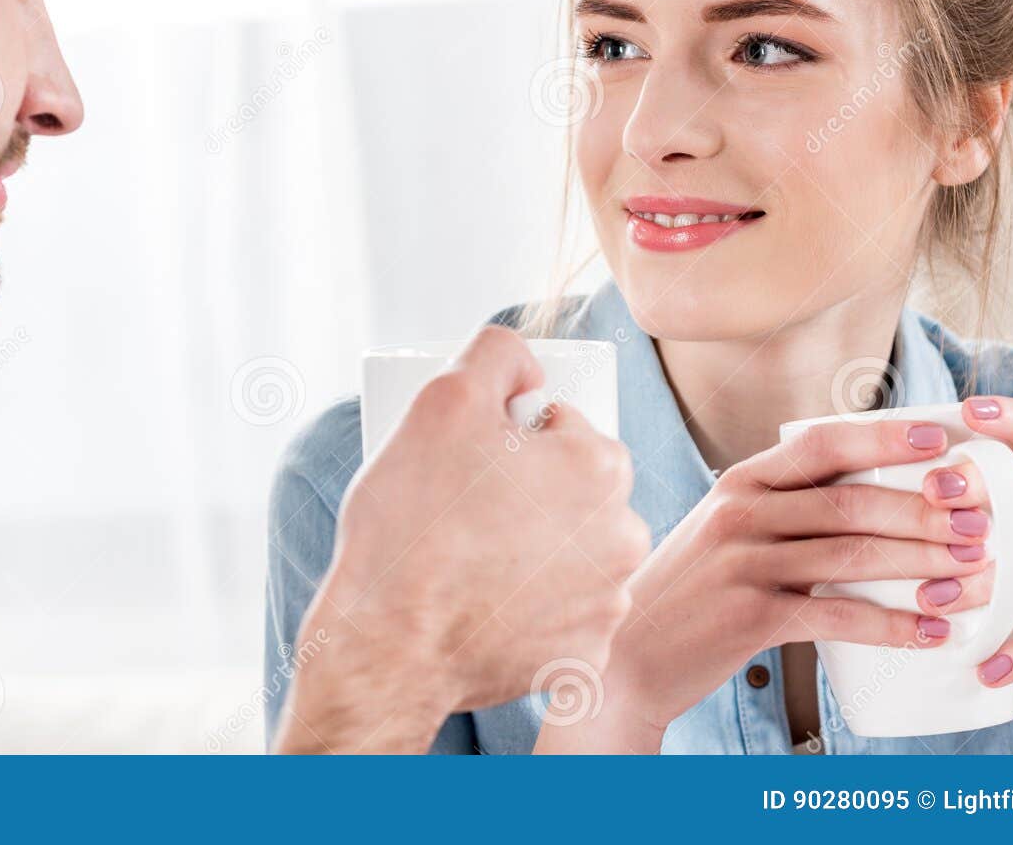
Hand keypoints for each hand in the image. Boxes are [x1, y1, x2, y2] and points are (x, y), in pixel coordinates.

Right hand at [274, 325, 651, 752]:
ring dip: (536, 549)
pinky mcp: (585, 657)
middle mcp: (624, 536)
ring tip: (471, 561)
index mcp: (601, 466)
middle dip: (532, 493)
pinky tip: (486, 605)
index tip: (474, 465)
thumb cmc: (413, 523)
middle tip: (467, 510)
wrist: (389, 644)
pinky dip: (532, 608)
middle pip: (576, 491)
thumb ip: (498, 353)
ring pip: (573, 552)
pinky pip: (564, 614)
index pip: (564, 427)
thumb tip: (532, 369)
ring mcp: (607, 603)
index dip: (513, 440)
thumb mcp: (443, 398)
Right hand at [537, 417, 986, 752]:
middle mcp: (741, 513)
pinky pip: (835, 617)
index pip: (824, 443)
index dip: (888, 437)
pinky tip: (933, 632)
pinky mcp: (749, 618)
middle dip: (929, 512)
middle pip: (852, 501)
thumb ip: (784, 509)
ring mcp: (743, 564)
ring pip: (853, 557)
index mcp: (741, 482)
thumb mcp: (726, 532)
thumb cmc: (693, 591)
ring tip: (978, 577)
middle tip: (986, 524)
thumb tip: (874, 495)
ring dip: (926, 566)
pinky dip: (891, 625)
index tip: (946, 440)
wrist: (629, 653)